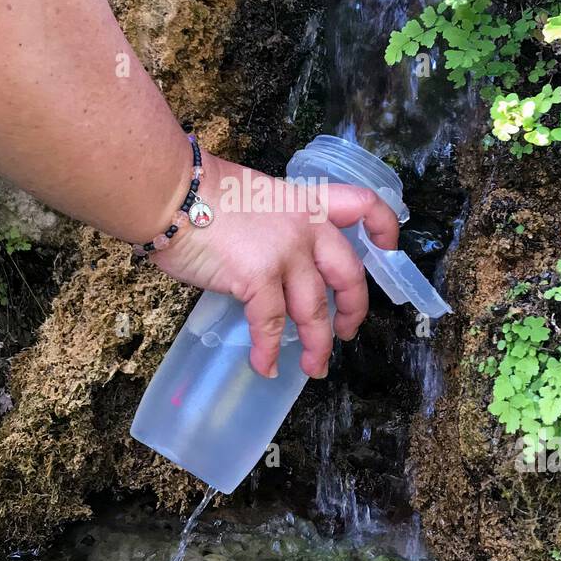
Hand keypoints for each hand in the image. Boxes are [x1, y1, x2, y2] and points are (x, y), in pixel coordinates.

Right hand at [151, 151, 399, 379]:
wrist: (172, 192)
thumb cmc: (197, 192)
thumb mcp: (254, 197)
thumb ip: (272, 224)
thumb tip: (266, 257)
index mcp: (305, 202)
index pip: (363, 205)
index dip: (384, 228)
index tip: (388, 249)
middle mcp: (305, 227)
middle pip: (349, 273)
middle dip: (353, 309)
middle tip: (347, 331)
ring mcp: (285, 254)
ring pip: (315, 309)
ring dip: (317, 345)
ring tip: (314, 368)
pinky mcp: (258, 278)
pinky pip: (271, 325)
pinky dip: (268, 351)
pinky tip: (264, 366)